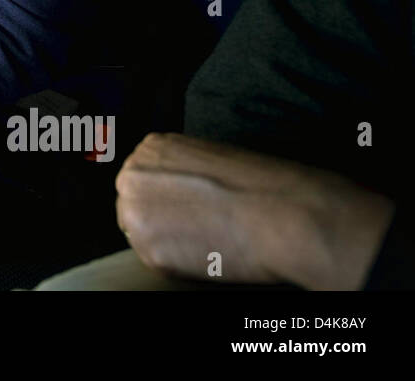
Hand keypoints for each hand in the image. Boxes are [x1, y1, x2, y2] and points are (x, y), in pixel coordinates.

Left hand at [117, 133, 394, 288]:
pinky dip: (179, 265)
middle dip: (159, 221)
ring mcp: (135, 212)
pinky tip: (208, 252)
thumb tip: (172, 193)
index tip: (188, 210)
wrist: (283, 212)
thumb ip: (178, 170)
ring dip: (167, 243)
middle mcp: (131, 176)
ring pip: (142, 237)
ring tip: (208, 239)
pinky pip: (157, 263)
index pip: (140, 183)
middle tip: (198, 229)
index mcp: (149, 149)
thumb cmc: (259, 184)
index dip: (166, 201)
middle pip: (133, 208)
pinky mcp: (148, 250)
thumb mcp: (209, 157)